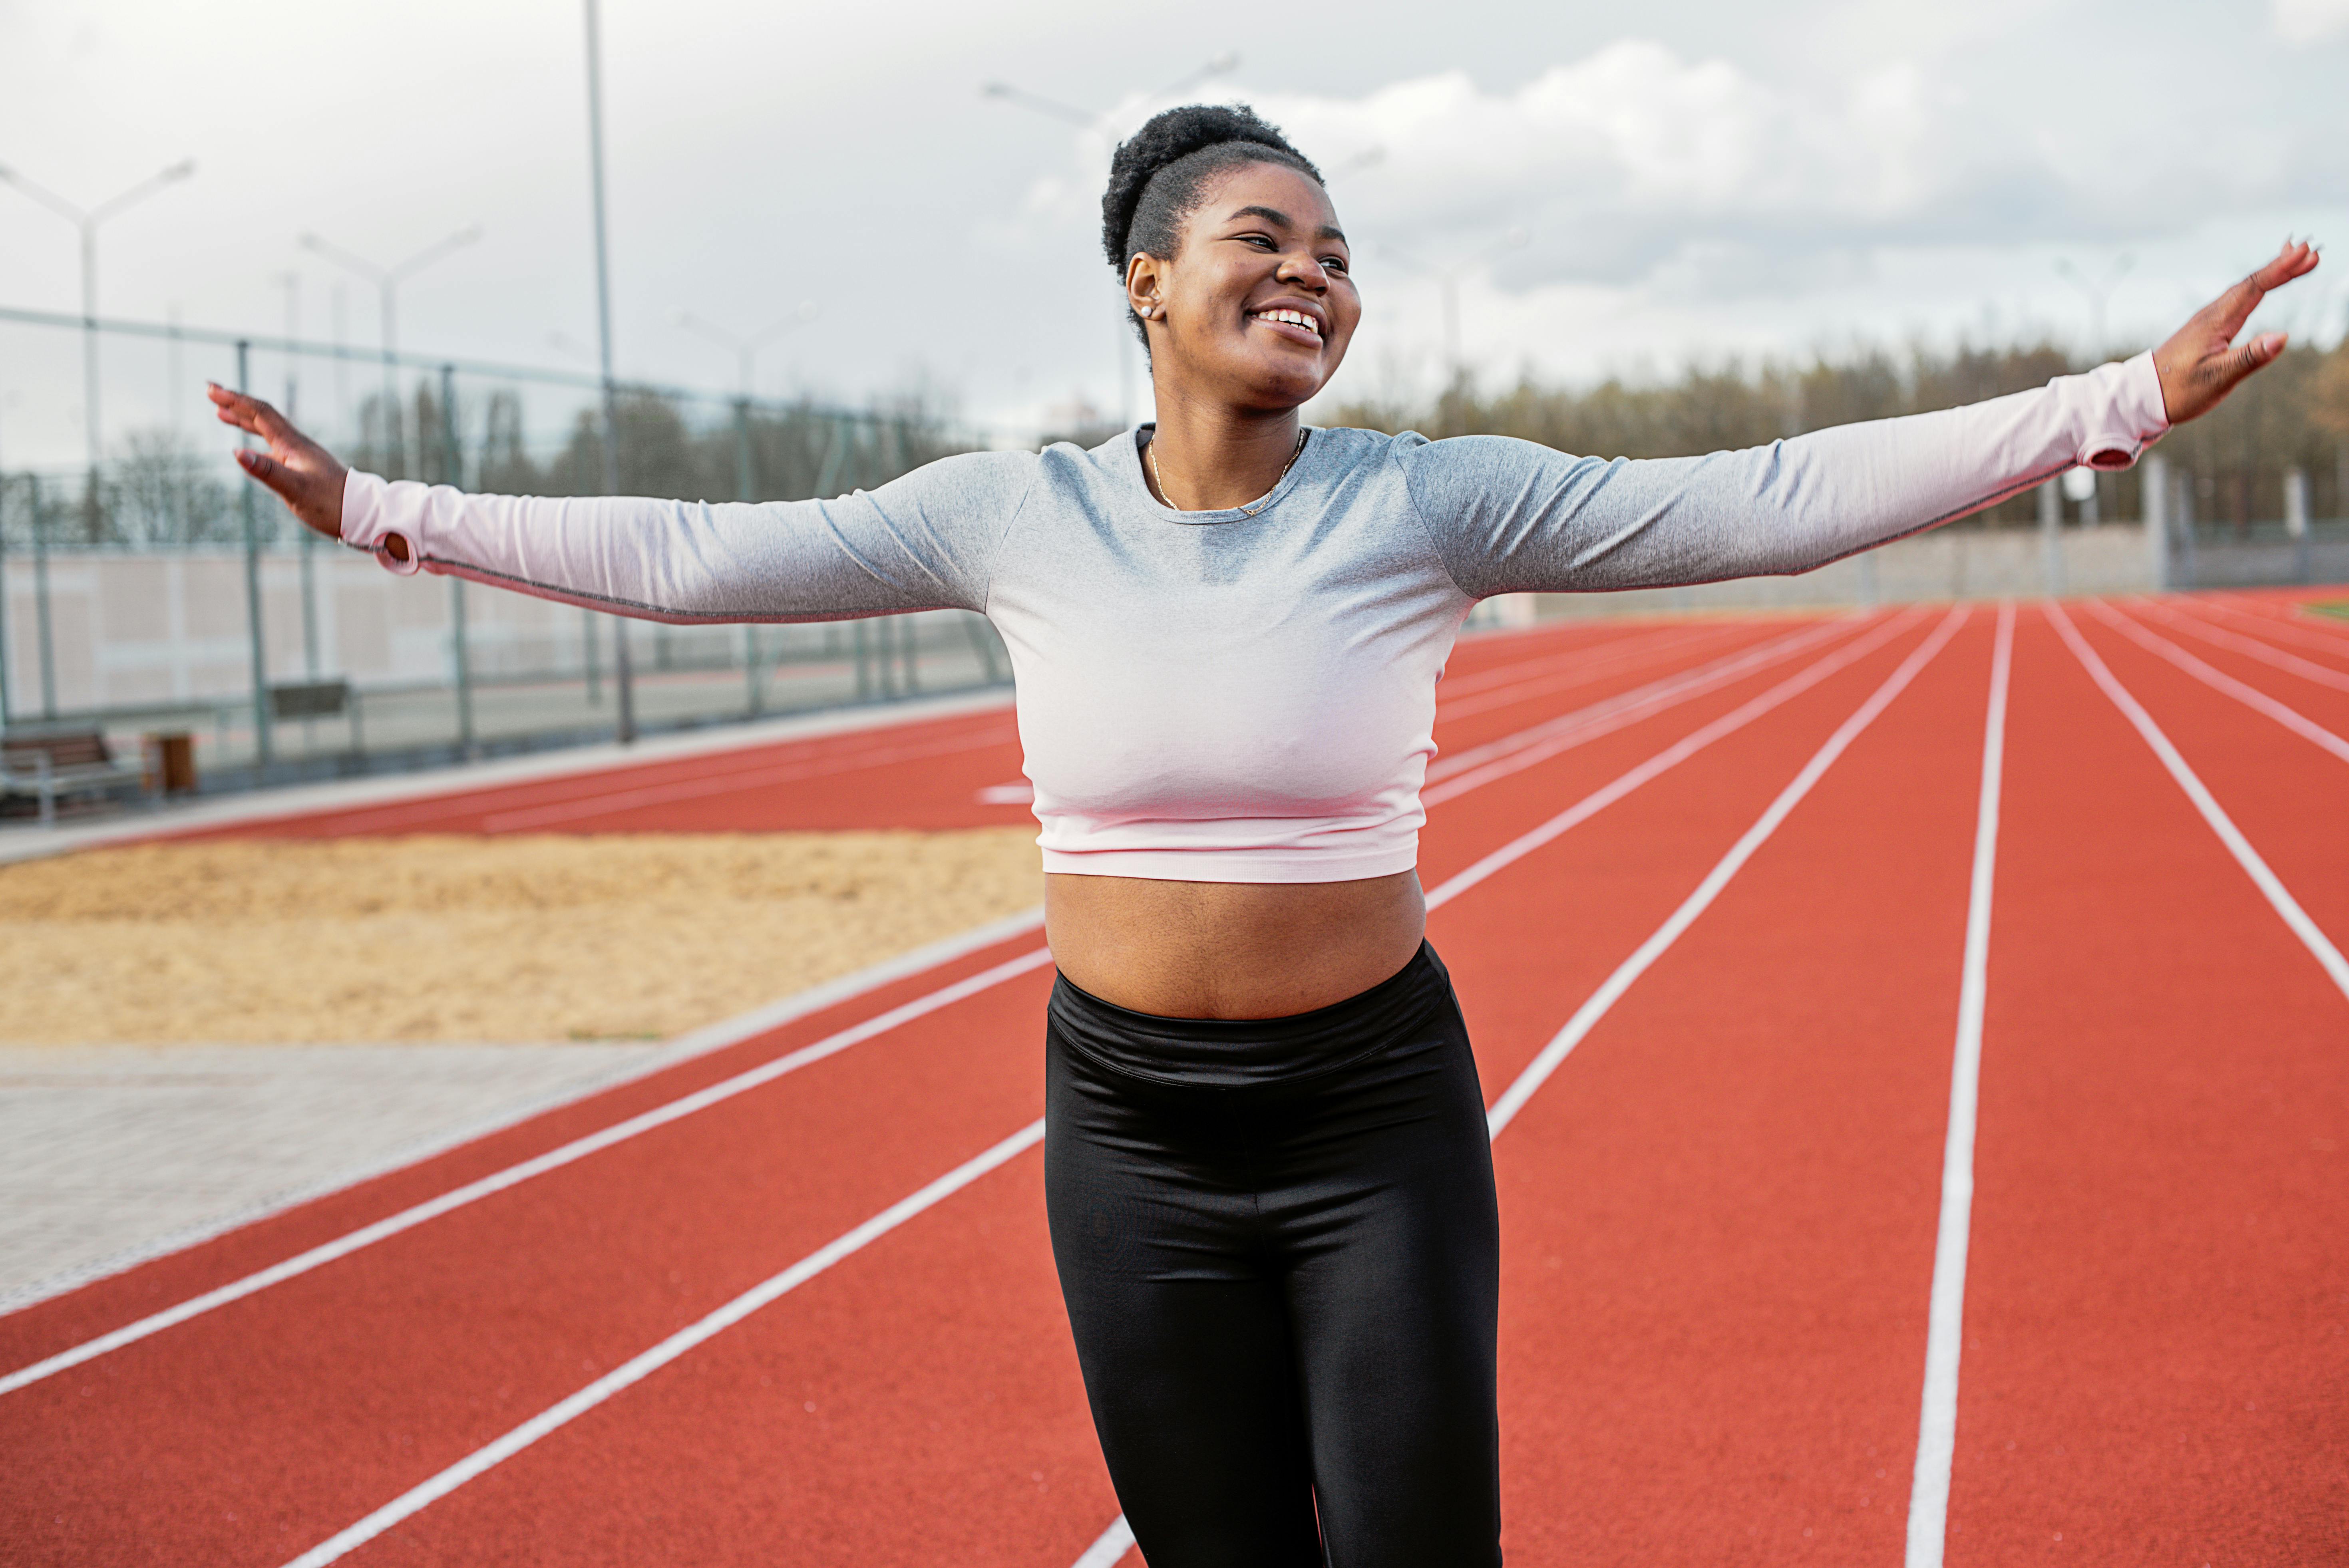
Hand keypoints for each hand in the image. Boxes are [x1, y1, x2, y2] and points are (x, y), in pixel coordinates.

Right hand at [208, 382, 348, 539]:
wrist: (363, 514)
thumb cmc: (332, 504)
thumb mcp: (296, 490)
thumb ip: (266, 471)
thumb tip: (237, 452)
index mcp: (293, 444)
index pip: (260, 413)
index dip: (235, 400)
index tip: (212, 390)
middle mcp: (296, 444)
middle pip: (262, 416)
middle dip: (236, 403)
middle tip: (211, 392)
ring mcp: (299, 455)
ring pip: (267, 430)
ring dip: (244, 419)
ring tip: (221, 413)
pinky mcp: (302, 468)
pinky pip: (273, 447)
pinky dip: (256, 441)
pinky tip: (248, 449)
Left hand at [2153, 240, 2319, 424]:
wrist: (2142, 395)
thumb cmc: (2178, 390)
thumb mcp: (2217, 378)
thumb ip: (2249, 358)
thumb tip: (2282, 337)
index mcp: (2216, 322)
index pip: (2254, 288)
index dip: (2281, 270)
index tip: (2305, 254)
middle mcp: (2211, 315)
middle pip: (2251, 283)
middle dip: (2282, 267)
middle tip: (2310, 253)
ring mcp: (2207, 320)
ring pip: (2243, 290)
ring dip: (2270, 275)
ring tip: (2295, 261)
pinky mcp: (2205, 329)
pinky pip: (2235, 300)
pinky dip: (2255, 289)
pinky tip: (2261, 288)